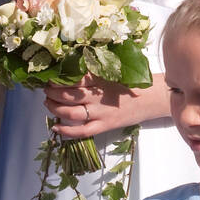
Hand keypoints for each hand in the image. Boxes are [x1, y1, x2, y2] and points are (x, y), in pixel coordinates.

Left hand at [45, 73, 170, 136]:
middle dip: (51, 92)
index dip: (57, 78)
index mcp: (101, 78)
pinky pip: (81, 131)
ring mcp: (100, 112)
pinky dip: (66, 131)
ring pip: (70, 112)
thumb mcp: (114, 70)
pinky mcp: (104, 125)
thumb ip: (95, 70)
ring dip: (54, 108)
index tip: (49, 77)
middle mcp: (98, 95)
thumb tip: (73, 68)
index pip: (72, 78)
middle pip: (67, 94)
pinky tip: (56, 127)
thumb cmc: (133, 82)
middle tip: (46, 89)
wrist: (153, 97)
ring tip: (48, 103)